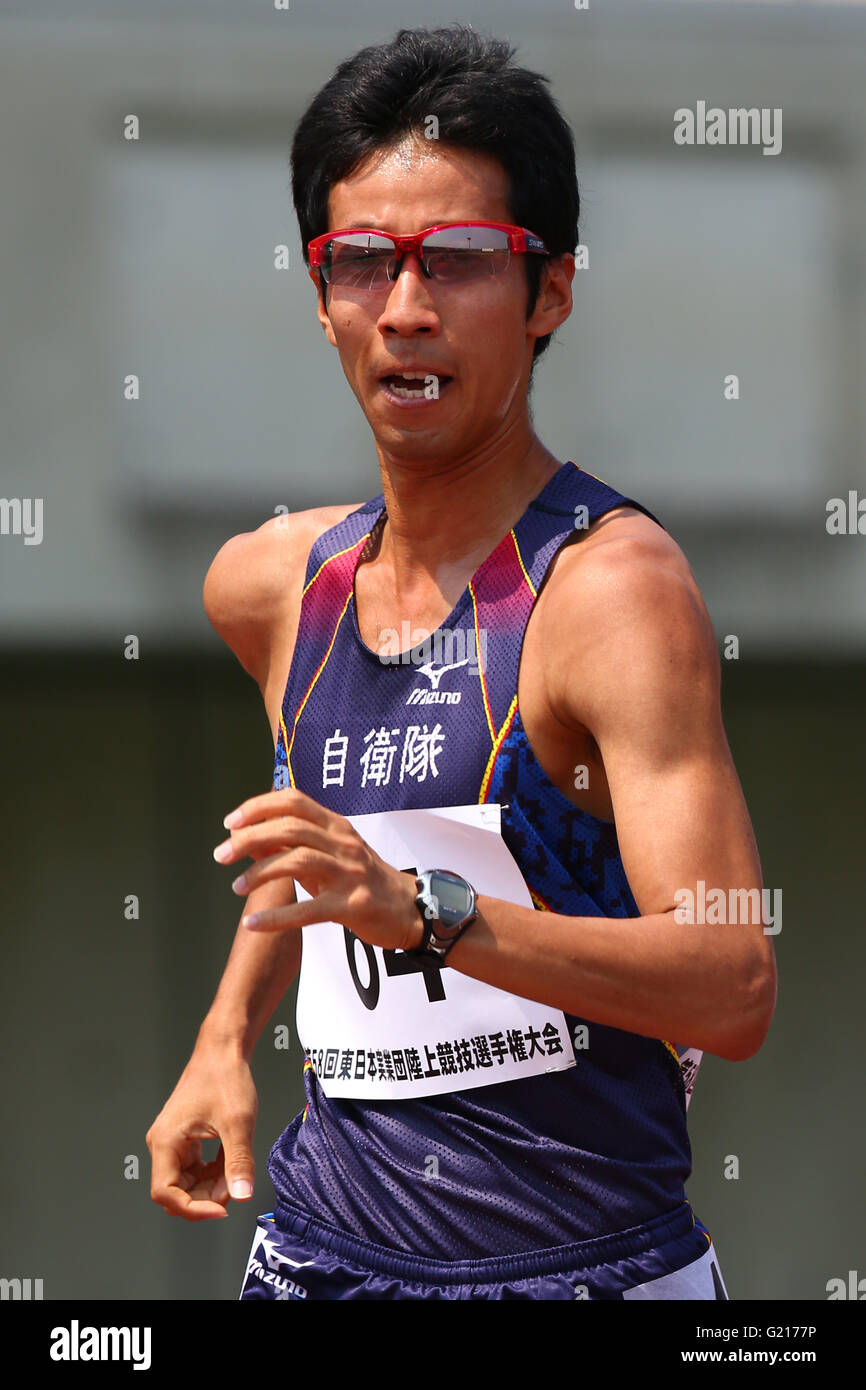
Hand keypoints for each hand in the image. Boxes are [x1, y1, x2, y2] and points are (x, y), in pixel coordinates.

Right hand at [146, 1040, 257, 1220]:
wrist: (224, 1049)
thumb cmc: (226, 1078)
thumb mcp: (238, 1123)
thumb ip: (238, 1162)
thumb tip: (242, 1197)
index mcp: (166, 1142)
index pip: (166, 1194)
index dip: (193, 1209)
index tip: (222, 1209)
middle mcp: (163, 1144)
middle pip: (177, 1191)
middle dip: (207, 1196)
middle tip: (236, 1185)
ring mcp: (173, 1142)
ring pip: (187, 1182)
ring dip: (212, 1185)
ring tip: (236, 1170)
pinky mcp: (185, 1139)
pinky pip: (195, 1169)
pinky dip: (213, 1171)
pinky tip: (231, 1160)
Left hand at [212, 787, 422, 951]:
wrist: (407, 909)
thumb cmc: (361, 879)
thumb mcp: (328, 854)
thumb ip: (289, 844)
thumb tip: (245, 836)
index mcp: (336, 825)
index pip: (293, 800)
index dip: (258, 807)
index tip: (230, 823)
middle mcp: (343, 843)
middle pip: (289, 828)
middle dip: (249, 839)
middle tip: (221, 855)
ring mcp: (350, 873)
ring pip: (297, 861)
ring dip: (259, 873)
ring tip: (236, 887)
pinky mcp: (353, 905)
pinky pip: (308, 910)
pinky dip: (277, 917)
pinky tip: (254, 924)